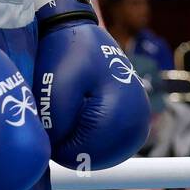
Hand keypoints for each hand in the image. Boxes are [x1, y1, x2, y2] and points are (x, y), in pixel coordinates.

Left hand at [34, 0, 150, 169]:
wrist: (82, 32)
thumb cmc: (67, 55)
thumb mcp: (56, 87)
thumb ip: (56, 125)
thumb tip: (57, 151)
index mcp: (121, 109)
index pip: (85, 152)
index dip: (60, 147)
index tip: (49, 126)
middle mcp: (138, 118)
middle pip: (97, 157)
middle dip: (72, 147)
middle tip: (57, 123)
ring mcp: (140, 119)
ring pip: (105, 154)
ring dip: (83, 145)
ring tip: (69, 118)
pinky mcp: (136, 118)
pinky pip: (113, 145)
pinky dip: (94, 140)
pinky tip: (81, 122)